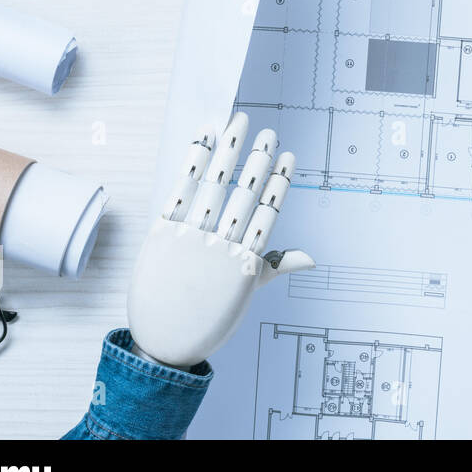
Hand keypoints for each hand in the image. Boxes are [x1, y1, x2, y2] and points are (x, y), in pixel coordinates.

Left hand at [127, 112, 313, 368]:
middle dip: (258, 160)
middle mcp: (222, 247)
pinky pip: (181, 192)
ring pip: (216, 187)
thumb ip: (273, 267)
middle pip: (245, 195)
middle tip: (267, 133)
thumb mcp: (244, 296)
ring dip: (229, 152)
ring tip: (238, 125)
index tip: (288, 157)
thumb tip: (309, 259)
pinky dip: (193, 164)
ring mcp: (192, 240)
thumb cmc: (207, 322)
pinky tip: (204, 141)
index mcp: (247, 262)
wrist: (162, 346)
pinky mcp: (163, 235)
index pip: (268, 212)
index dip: (279, 182)